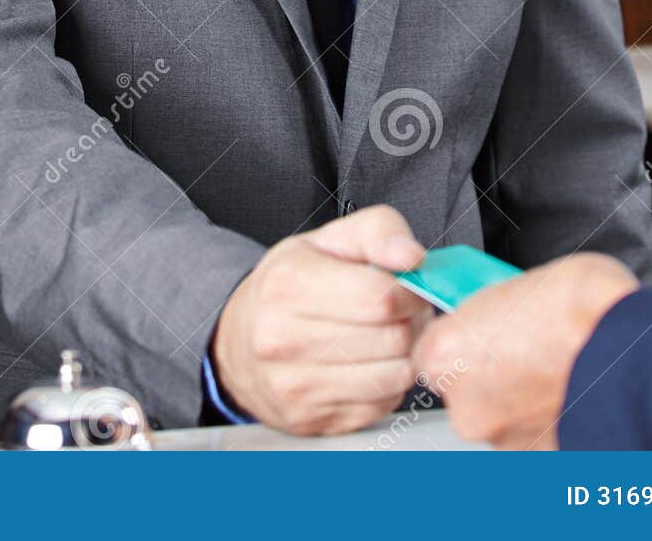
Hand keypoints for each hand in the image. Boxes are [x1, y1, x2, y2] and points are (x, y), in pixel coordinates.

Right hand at [210, 203, 432, 434]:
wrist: (238, 343)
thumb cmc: (287, 286)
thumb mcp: (327, 240)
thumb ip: (377, 232)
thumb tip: (412, 256)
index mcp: (288, 284)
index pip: (380, 297)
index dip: (409, 292)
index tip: (407, 288)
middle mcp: (283, 339)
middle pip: (391, 339)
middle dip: (409, 323)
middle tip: (398, 313)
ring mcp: (295, 386)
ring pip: (392, 377)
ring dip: (403, 357)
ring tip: (384, 337)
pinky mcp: (311, 420)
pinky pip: (381, 406)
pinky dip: (386, 385)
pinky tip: (367, 365)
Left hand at [415, 253, 638, 448]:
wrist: (635, 355)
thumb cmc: (583, 309)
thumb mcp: (516, 283)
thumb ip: (489, 309)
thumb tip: (492, 313)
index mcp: (449, 354)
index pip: (429, 353)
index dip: (457, 340)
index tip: (477, 332)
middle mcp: (468, 406)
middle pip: (462, 388)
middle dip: (488, 370)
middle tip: (523, 347)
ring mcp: (504, 439)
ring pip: (498, 414)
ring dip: (517, 396)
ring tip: (554, 368)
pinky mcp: (539, 459)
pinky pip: (530, 434)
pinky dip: (544, 417)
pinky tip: (567, 391)